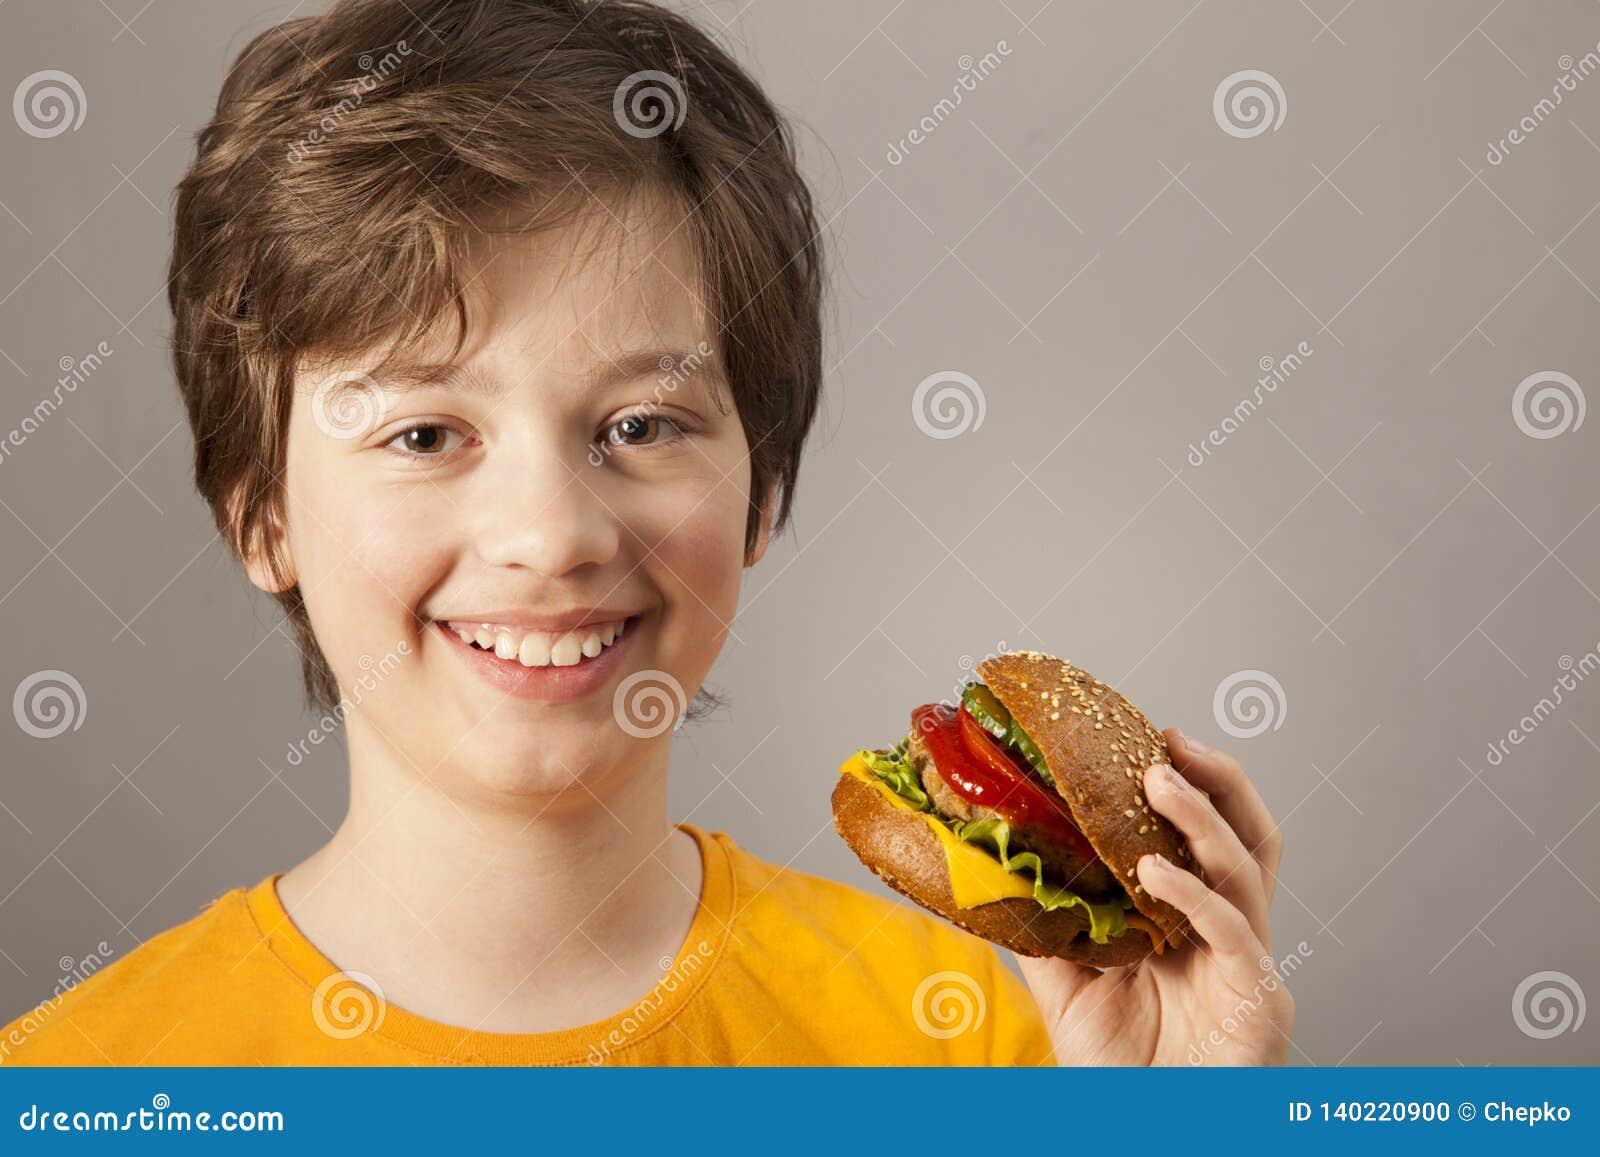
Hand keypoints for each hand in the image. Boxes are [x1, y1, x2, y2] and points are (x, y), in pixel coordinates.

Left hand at [1017, 728, 1293, 1064]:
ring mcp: (1249, 964)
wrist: (1143, 1130)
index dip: (1187, 785)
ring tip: (1160, 781)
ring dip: (1203, 819)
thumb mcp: (1065, 982)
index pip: (1204, 837)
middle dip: (1218, 780)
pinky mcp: (1258, 1000)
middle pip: (1250, 836)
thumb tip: (992, 869)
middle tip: (1171, 741)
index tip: (1146, 739)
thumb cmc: (1119, 1070)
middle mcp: (1230, 932)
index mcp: (1193, 921)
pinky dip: (1195, 894)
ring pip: (1247, 869)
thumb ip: (1044, 925)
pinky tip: (1155, 872)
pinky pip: (1234, 932)